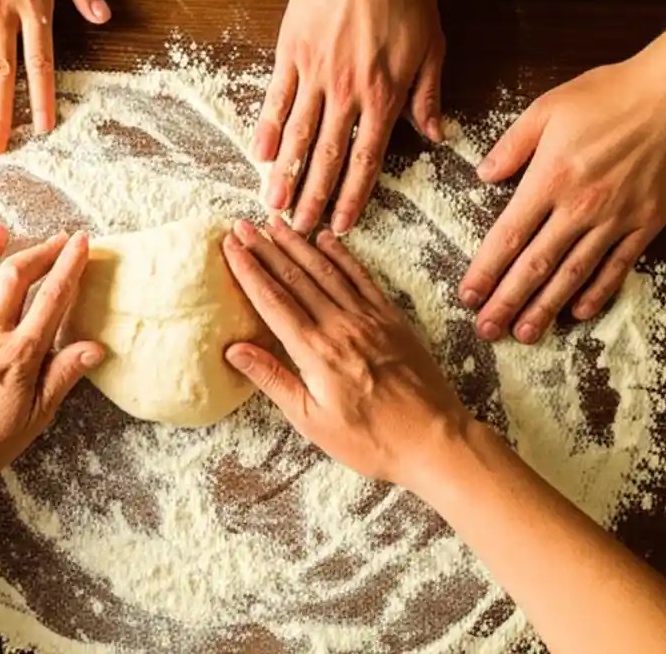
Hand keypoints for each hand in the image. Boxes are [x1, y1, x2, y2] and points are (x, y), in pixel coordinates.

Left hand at [0, 224, 103, 491]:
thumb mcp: (34, 418)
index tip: (83, 243)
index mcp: (19, 354)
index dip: (70, 266)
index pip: (52, 299)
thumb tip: (95, 348)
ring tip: (1, 230)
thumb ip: (62, 377)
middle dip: (41, 251)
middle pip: (16, 277)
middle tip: (59, 239)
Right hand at [221, 218, 469, 486]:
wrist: (435, 440)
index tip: (230, 246)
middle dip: (266, 248)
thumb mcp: (312, 420)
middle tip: (243, 225)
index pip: (273, 300)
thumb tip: (233, 350)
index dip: (249, 270)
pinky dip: (342, 255)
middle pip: (295, 277)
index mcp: (316, 352)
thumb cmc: (371, 440)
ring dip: (298, 244)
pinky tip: (327, 239)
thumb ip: (273, 379)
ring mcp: (370, 318)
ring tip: (276, 223)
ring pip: (327, 270)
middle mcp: (341, 326)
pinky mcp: (392, 319)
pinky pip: (362, 278)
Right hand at [255, 0, 444, 234]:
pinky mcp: (291, 54)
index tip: (342, 226)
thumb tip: (436, 137)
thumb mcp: (432, 47)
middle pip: (328, 157)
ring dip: (285, 174)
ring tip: (273, 204)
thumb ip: (428, 96)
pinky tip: (260, 154)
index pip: (367, 159)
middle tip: (299, 230)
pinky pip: (276, 98)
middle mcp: (347, 93)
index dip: (354, 197)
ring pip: (298, 134)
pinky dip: (268, 128)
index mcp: (384, 96)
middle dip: (313, 198)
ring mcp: (315, 74)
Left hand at [459, 58, 665, 343]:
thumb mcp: (546, 108)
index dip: (486, 271)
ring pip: (573, 273)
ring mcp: (615, 219)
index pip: (508, 236)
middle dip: (508, 302)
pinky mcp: (646, 223)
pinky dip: (597, 292)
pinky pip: (617, 266)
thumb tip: (483, 176)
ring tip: (525, 334)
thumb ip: (511, 145)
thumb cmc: (607, 95)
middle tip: (487, 331)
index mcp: (549, 180)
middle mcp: (579, 207)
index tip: (468, 296)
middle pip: (535, 265)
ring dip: (546, 307)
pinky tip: (578, 312)